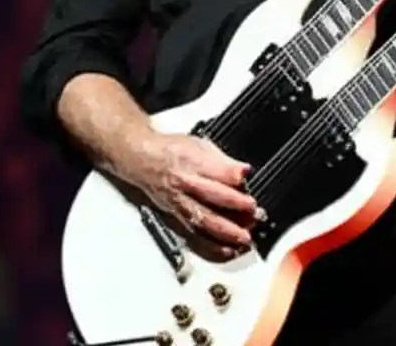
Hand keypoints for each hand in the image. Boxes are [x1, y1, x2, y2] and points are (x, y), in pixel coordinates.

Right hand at [118, 131, 258, 257]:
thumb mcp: (199, 145)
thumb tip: (244, 173)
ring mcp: (178, 205)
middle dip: (233, 206)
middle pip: (208, 197)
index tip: (246, 176)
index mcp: (190, 162)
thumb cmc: (171, 152)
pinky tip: (228, 251)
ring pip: (202, 221)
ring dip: (226, 232)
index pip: (212, 169)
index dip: (231, 173)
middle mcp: (183, 185)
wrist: (142, 162)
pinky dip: (212, 247)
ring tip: (244, 238)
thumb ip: (223, 161)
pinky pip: (193, 238)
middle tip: (253, 212)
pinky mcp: (175, 220)